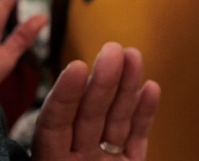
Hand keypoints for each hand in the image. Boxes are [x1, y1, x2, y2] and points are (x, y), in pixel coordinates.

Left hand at [32, 43, 159, 160]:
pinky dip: (144, 114)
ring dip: (126, 87)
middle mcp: (78, 159)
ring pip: (115, 120)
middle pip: (89, 115)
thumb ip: (53, 149)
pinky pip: (136, 136)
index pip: (54, 123)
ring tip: (133, 55)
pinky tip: (151, 88)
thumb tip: (46, 121)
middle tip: (113, 49)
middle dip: (102, 81)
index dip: (65, 95)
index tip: (77, 66)